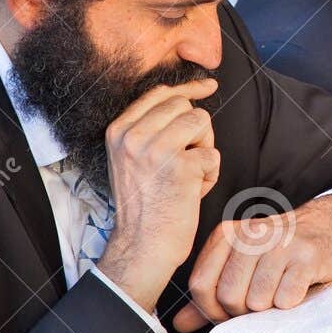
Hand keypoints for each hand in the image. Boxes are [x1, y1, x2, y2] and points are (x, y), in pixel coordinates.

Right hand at [94, 78, 220, 314]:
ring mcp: (156, 149)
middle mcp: (134, 135)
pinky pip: (213, 156)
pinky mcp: (181, 167)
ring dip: (204, 150)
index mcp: (119, 130)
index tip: (208, 86)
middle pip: (185, 106)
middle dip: (195, 131)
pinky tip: (192, 193)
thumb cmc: (144, 205)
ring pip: (202, 123)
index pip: (159, 93)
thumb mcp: (132, 159)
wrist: (142, 247)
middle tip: (186, 161)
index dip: (188, 87)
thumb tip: (190, 96)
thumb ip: (150, 128)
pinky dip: (210, 176)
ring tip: (188, 175)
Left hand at [175, 192, 331, 331]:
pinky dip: (291, 304)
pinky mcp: (306, 256)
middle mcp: (249, 235)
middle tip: (261, 303)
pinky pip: (286, 299)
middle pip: (228, 297)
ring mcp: (278, 244)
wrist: (330, 226)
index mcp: (226, 235)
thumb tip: (178, 324)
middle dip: (244, 312)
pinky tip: (297, 289)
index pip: (200, 285)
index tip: (229, 312)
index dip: (212, 310)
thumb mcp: (242, 265)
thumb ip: (210, 293)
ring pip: (257, 302)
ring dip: (270, 309)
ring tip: (280, 292)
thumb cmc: (281, 252)